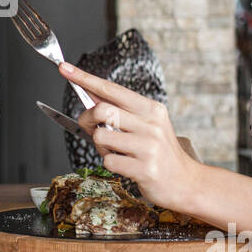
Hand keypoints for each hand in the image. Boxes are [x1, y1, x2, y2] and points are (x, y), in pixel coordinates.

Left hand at [61, 61, 203, 213]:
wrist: (185, 182)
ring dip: (100, 147)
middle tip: (89, 128)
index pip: (112, 89)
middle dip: (87, 120)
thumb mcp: (148, 125)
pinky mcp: (144, 168)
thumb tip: (91, 94)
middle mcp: (151, 124)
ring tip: (116, 151)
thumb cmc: (161, 153)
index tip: (65, 68)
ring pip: (101, 137)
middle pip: (102, 110)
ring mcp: (148, 146)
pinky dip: (110, 163)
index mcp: (151, 109)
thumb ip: (121, 110)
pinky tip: (125, 165)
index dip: (85, 78)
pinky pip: (108, 161)